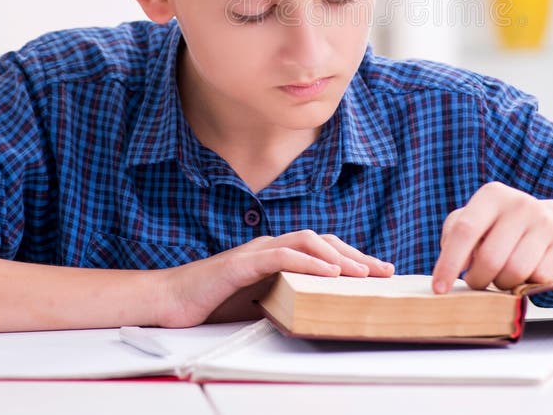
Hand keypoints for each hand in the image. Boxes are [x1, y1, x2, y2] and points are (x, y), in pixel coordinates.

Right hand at [156, 230, 393, 326]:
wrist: (168, 301)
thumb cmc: (210, 304)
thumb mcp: (257, 303)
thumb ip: (284, 299)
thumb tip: (317, 311)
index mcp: (276, 255)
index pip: (322, 250)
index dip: (352, 258)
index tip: (379, 273)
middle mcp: (271, 246)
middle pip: (323, 241)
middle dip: (356, 255)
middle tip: (384, 271)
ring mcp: (257, 251)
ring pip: (307, 242)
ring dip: (339, 256)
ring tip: (362, 273)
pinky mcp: (242, 262)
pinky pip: (282, 256)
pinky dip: (308, 261)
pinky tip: (328, 271)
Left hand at [431, 182, 552, 293]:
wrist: (547, 223)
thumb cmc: (498, 227)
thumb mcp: (473, 220)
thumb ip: (454, 237)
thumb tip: (452, 267)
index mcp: (493, 194)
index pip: (465, 230)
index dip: (449, 263)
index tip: (439, 289)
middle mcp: (521, 203)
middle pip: (490, 258)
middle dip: (478, 279)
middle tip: (476, 280)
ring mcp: (546, 222)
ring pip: (515, 272)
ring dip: (503, 284)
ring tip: (501, 274)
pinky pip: (540, 278)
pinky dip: (528, 283)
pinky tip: (525, 271)